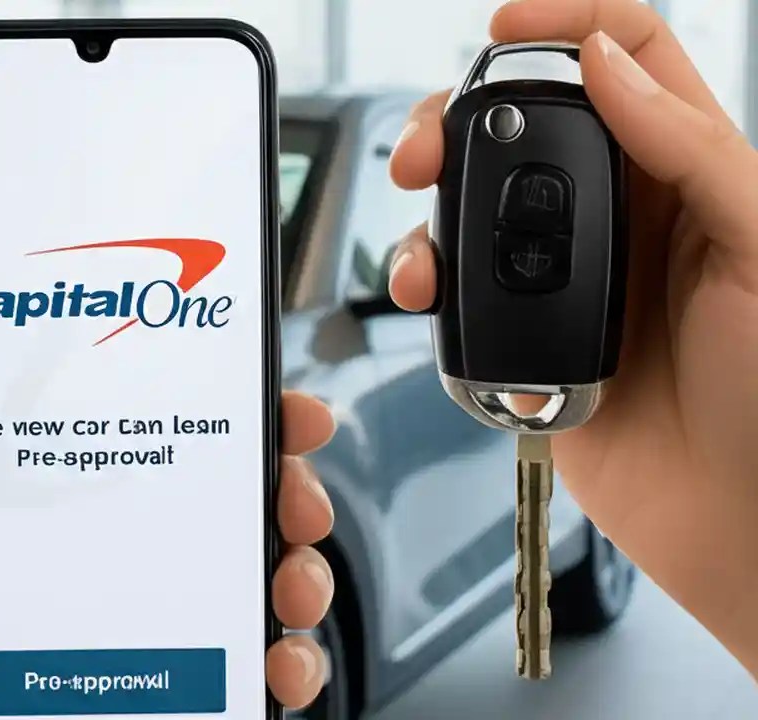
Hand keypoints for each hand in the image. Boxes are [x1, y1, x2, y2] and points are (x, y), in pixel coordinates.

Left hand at [0, 358, 337, 717]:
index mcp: (19, 552)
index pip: (106, 460)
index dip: (176, 414)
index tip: (228, 384)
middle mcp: (87, 595)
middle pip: (199, 516)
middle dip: (270, 483)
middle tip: (290, 481)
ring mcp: (132, 661)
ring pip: (242, 590)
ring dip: (299, 568)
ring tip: (295, 577)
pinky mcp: (168, 711)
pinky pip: (243, 680)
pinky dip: (291, 664)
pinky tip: (280, 665)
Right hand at [388, 0, 757, 675]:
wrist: (736, 523)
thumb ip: (692, 147)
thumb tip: (608, 64)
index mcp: (689, 173)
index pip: (629, 57)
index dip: (565, 23)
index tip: (502, 30)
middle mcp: (623, 217)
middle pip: (526, 129)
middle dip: (459, 124)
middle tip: (424, 149)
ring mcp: (569, 280)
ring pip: (476, 213)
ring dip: (430, 221)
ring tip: (422, 258)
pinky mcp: (527, 342)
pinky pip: (462, 299)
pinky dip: (432, 296)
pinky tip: (437, 308)